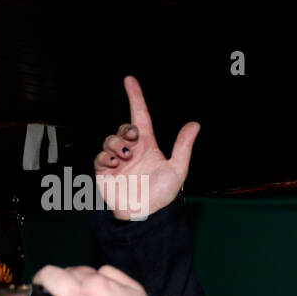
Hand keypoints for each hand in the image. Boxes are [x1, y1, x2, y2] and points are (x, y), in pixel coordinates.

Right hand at [93, 76, 198, 220]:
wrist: (145, 215)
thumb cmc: (162, 194)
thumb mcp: (177, 169)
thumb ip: (183, 146)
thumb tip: (195, 124)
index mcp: (148, 146)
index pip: (140, 116)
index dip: (135, 97)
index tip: (129, 79)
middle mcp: (132, 150)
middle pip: (123, 128)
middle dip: (126, 130)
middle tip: (134, 138)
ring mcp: (117, 160)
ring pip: (110, 139)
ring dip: (117, 144)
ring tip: (126, 156)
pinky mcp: (104, 171)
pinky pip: (101, 156)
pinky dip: (107, 157)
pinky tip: (116, 165)